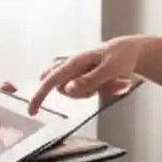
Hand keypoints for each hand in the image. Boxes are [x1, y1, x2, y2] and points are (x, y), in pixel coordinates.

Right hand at [25, 38, 145, 114]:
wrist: (129, 50)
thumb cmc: (120, 57)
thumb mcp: (109, 69)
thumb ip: (88, 80)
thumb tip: (67, 89)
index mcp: (75, 61)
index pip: (52, 80)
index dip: (40, 95)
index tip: (32, 111)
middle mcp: (71, 64)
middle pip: (61, 88)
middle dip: (78, 93)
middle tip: (100, 87)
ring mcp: (76, 69)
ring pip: (72, 91)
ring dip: (89, 92)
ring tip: (107, 82)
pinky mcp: (82, 75)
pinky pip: (81, 89)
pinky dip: (91, 90)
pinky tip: (104, 83)